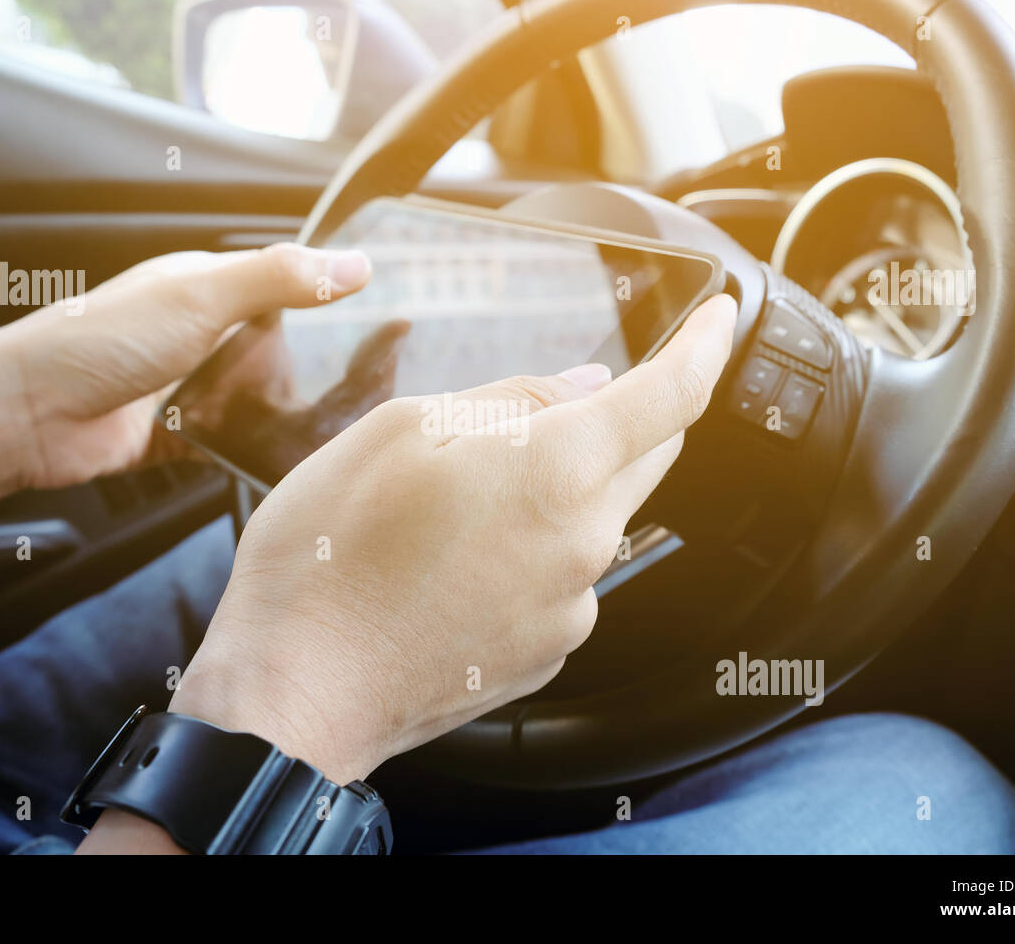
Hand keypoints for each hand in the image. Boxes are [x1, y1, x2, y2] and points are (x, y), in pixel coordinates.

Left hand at [0, 244, 371, 489]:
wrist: (29, 417)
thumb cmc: (98, 343)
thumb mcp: (200, 298)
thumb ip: (277, 280)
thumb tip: (356, 265)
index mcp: (202, 287)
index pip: (279, 281)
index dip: (327, 292)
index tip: (383, 309)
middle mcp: (197, 333)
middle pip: (273, 343)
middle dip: (315, 358)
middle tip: (374, 375)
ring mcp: (187, 385)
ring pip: (256, 395)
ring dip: (285, 406)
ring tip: (340, 420)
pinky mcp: (178, 436)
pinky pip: (232, 441)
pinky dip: (255, 447)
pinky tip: (286, 455)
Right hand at [169, 294, 738, 784]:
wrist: (296, 693)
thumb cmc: (328, 559)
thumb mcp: (400, 432)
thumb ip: (507, 401)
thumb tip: (581, 389)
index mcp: (555, 471)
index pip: (671, 397)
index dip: (703, 348)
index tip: (718, 321)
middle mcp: (583, 544)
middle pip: (646, 458)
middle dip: (624, 416)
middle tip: (557, 403)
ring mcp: (569, 608)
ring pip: (596, 519)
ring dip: (559, 489)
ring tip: (457, 501)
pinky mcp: (545, 652)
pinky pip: (564, 578)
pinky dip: (533, 549)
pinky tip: (456, 558)